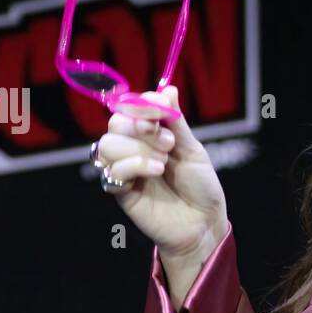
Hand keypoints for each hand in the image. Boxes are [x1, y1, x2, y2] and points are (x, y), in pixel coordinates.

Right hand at [94, 85, 228, 261]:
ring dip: (137, 147)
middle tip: (167, 141)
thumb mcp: (193, 150)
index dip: (141, 104)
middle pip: (115, 123)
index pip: (130, 108)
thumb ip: (176, 122)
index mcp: (150, 135)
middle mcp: (133, 149)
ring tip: (164, 160)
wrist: (204, 223)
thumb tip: (168, 89)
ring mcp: (125, 170)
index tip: (162, 109)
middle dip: (139, 126)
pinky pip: (112, 171)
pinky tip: (156, 171)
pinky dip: (134, 165)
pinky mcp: (121, 192)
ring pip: (107, 144)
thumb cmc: (201, 186)